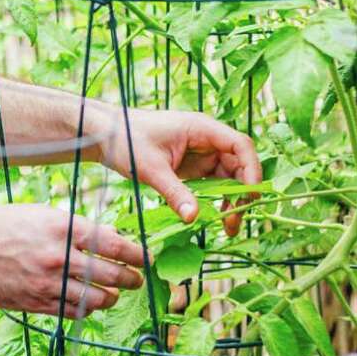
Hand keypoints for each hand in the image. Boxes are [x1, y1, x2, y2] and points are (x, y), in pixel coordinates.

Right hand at [0, 206, 145, 316]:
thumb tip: (110, 236)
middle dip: (131, 280)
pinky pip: (72, 313)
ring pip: (95, 300)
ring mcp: (47, 284)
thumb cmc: (2, 224)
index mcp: (62, 228)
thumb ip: (76, 227)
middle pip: (110, 275)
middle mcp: (58, 257)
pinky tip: (90, 303)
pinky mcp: (35, 303)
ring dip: (110, 298)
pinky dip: (86, 309)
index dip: (136, 254)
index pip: (113, 245)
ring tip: (114, 295)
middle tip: (137, 280)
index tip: (145, 258)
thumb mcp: (41, 214)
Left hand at [94, 106, 262, 237]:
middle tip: (235, 222)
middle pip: (239, 164)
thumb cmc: (126, 140)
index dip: (252, 170)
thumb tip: (194, 218)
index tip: (250, 196)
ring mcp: (200, 152)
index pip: (241, 145)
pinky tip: (213, 217)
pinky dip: (216, 199)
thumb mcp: (151, 168)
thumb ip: (174, 192)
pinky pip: (212, 182)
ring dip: (231, 199)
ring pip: (228, 176)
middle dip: (243, 192)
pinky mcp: (191, 165)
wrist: (104, 135)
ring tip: (227, 227)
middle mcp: (206, 139)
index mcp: (202, 128)